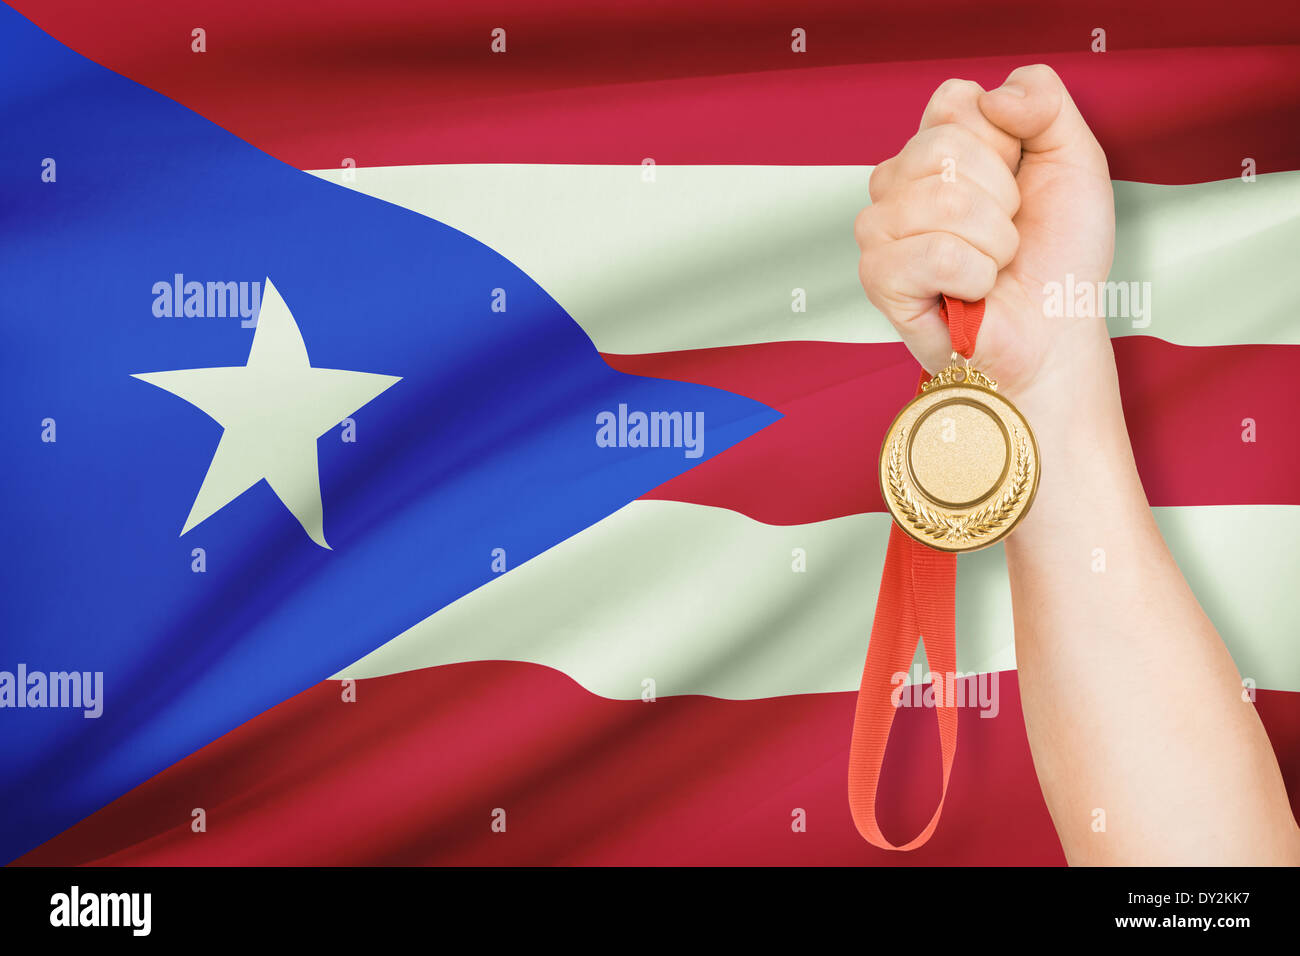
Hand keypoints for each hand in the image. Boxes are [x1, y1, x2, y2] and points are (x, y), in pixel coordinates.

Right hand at [855, 65, 1114, 397]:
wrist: (1057, 331)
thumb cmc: (1059, 255)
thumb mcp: (1075, 158)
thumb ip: (1044, 101)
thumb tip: (991, 98)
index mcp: (936, 147)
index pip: (953, 101)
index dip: (1004, 142)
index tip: (1018, 181)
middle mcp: (897, 183)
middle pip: (942, 147)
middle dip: (1002, 197)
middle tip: (1007, 234)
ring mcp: (880, 230)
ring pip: (942, 201)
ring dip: (994, 242)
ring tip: (992, 266)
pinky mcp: (878, 277)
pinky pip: (934, 253)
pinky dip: (974, 276)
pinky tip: (970, 292)